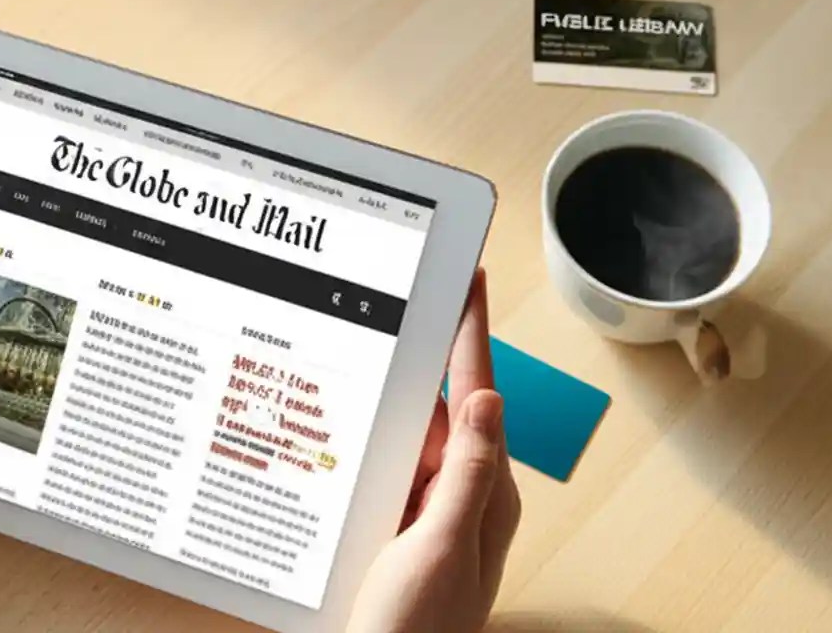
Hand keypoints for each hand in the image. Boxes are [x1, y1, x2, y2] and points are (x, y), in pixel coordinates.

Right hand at [347, 270, 519, 632]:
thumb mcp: (441, 548)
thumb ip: (468, 475)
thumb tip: (487, 401)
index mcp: (484, 495)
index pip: (480, 397)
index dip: (471, 335)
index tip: (469, 283)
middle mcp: (460, 496)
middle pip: (439, 410)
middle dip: (419, 358)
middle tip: (401, 300)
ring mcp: (428, 512)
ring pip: (407, 438)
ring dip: (384, 407)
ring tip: (358, 363)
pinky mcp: (399, 527)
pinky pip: (386, 470)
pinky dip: (366, 447)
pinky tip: (343, 433)